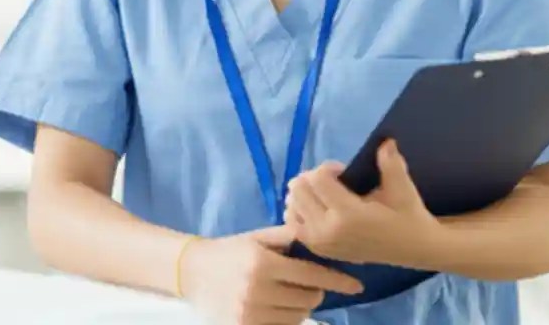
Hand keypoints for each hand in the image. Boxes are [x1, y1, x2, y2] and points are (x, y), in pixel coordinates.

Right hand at [179, 223, 363, 324]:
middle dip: (315, 290)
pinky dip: (286, 319)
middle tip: (306, 282)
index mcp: (263, 263)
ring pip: (297, 316)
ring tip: (290, 293)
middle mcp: (257, 290)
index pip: (312, 274)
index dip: (338, 280)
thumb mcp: (258, 237)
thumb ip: (289, 235)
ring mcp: (249, 313)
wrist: (192, 272)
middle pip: (309, 299)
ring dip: (301, 306)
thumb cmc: (231, 250)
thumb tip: (322, 233)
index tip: (356, 284)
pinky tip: (278, 306)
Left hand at [284, 139, 444, 267]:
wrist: (414, 249)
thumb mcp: (403, 188)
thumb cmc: (408, 217)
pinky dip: (299, 212)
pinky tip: (317, 208)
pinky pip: (292, 225)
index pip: (318, 179)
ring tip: (324, 194)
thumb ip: (391, 163)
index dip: (328, 167)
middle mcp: (327, 230)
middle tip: (332, 180)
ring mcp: (320, 243)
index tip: (343, 170)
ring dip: (304, 194)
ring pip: (291, 206)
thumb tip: (385, 141)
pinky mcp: (319, 250)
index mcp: (348, 215)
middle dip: (312, 178)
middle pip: (299, 190)